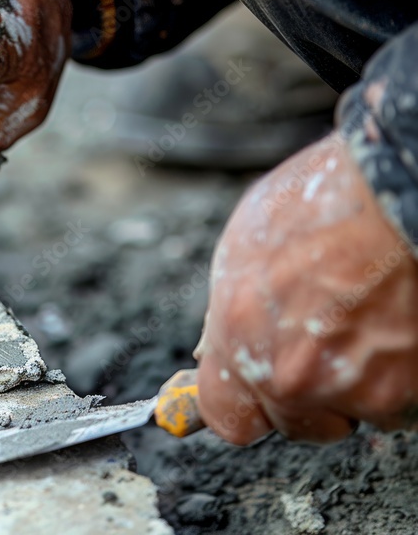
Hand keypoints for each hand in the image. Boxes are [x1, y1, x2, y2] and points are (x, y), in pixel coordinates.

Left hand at [195, 132, 417, 443]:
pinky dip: (402, 378)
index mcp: (239, 338)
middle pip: (291, 422)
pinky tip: (401, 326)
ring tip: (369, 322)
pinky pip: (398, 407)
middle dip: (304, 394)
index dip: (242, 405)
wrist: (400, 190)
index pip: (224, 415)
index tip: (252, 396)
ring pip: (351, 413)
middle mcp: (290, 375)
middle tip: (326, 344)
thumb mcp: (244, 247)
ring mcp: (350, 391)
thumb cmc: (326, 202)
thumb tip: (214, 349)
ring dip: (357, 385)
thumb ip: (228, 313)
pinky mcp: (403, 396)